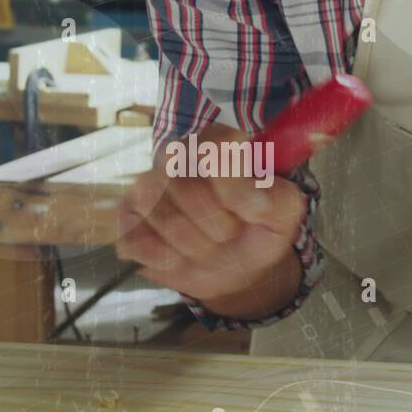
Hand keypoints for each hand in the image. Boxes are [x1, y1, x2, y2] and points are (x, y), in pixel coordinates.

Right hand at [116, 124, 305, 316]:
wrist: (233, 267)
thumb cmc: (256, 230)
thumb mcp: (284, 213)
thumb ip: (278, 197)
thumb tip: (254, 200)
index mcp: (217, 144)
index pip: (215, 145)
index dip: (232, 184)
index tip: (253, 211)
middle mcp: (176, 157)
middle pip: (182, 183)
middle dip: (214, 224)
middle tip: (229, 233)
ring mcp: (146, 186)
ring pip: (159, 212)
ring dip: (192, 245)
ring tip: (206, 248)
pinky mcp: (127, 219)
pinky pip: (134, 238)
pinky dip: (163, 258)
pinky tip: (179, 258)